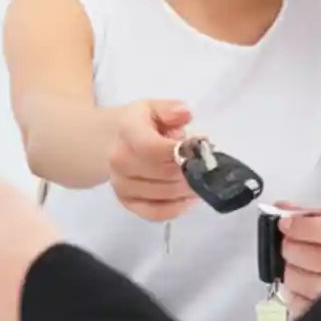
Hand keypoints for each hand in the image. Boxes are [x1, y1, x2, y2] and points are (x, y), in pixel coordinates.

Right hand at [107, 99, 196, 220]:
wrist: (114, 142)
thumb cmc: (141, 124)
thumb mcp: (154, 107)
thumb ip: (170, 109)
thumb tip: (185, 114)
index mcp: (127, 131)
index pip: (153, 148)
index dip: (182, 152)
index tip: (201, 148)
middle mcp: (119, 161)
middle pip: (165, 173)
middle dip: (191, 170)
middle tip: (207, 164)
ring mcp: (121, 185)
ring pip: (165, 194)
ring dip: (188, 188)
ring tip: (200, 177)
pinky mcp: (127, 203)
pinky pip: (156, 213)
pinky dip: (177, 207)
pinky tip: (189, 197)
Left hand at [277, 203, 320, 318]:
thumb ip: (312, 215)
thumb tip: (282, 209)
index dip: (304, 228)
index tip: (285, 225)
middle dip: (294, 250)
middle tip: (287, 244)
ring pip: (314, 287)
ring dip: (293, 274)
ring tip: (294, 266)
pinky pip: (308, 310)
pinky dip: (295, 297)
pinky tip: (300, 287)